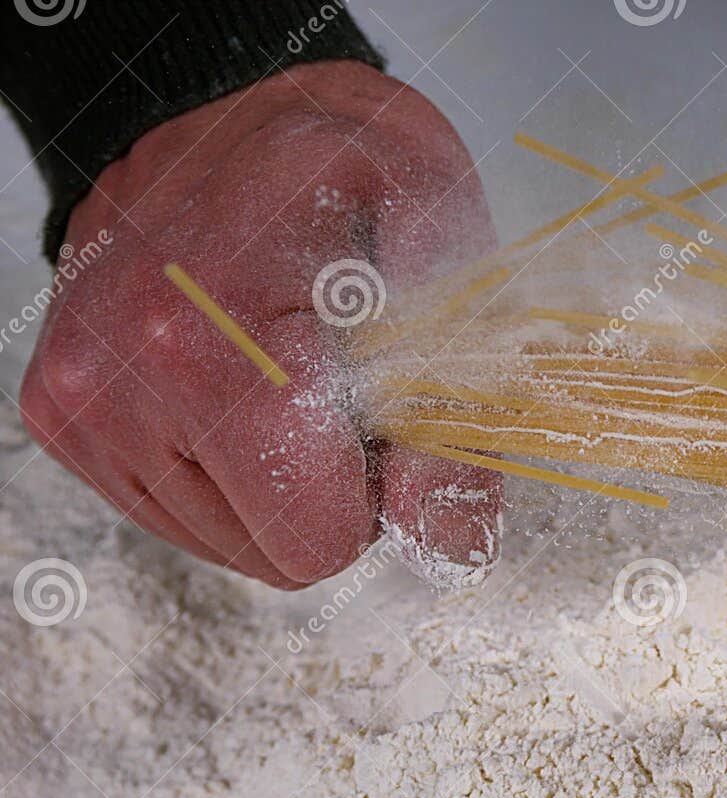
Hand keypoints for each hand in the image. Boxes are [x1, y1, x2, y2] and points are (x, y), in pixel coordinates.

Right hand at [19, 61, 501, 589]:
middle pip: (276, 554)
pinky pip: (176, 514)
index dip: (381, 492)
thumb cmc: (352, 162)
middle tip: (345, 383)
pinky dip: (229, 467)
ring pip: (228, 545)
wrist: (241, 105)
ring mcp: (78, 394)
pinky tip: (244, 380)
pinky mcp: (60, 412)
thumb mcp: (442, 244)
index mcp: (215, 326)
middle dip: (334, 490)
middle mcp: (120, 367)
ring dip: (281, 480)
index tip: (389, 413)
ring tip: (291, 369)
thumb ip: (456, 406)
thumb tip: (446, 541)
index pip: (315, 535)